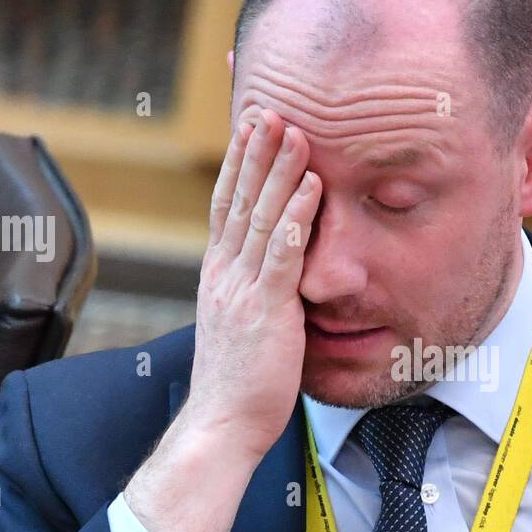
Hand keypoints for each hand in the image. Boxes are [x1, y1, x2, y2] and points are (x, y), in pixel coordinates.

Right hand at [123, 109, 321, 531]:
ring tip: (295, 130)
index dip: (237, 164)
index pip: (226, 206)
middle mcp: (224, 272)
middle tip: (269, 107)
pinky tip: (313, 186)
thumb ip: (254, 295)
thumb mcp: (242, 327)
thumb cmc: (238, 384)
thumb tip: (272, 279)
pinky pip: (282, 253)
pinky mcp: (266, 309)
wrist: (221, 425)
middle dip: (254, 150)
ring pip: (260, 215)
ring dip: (278, 170)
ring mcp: (242, 288)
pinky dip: (297, 216)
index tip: (248, 127)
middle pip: (238, 198)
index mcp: (219, 275)